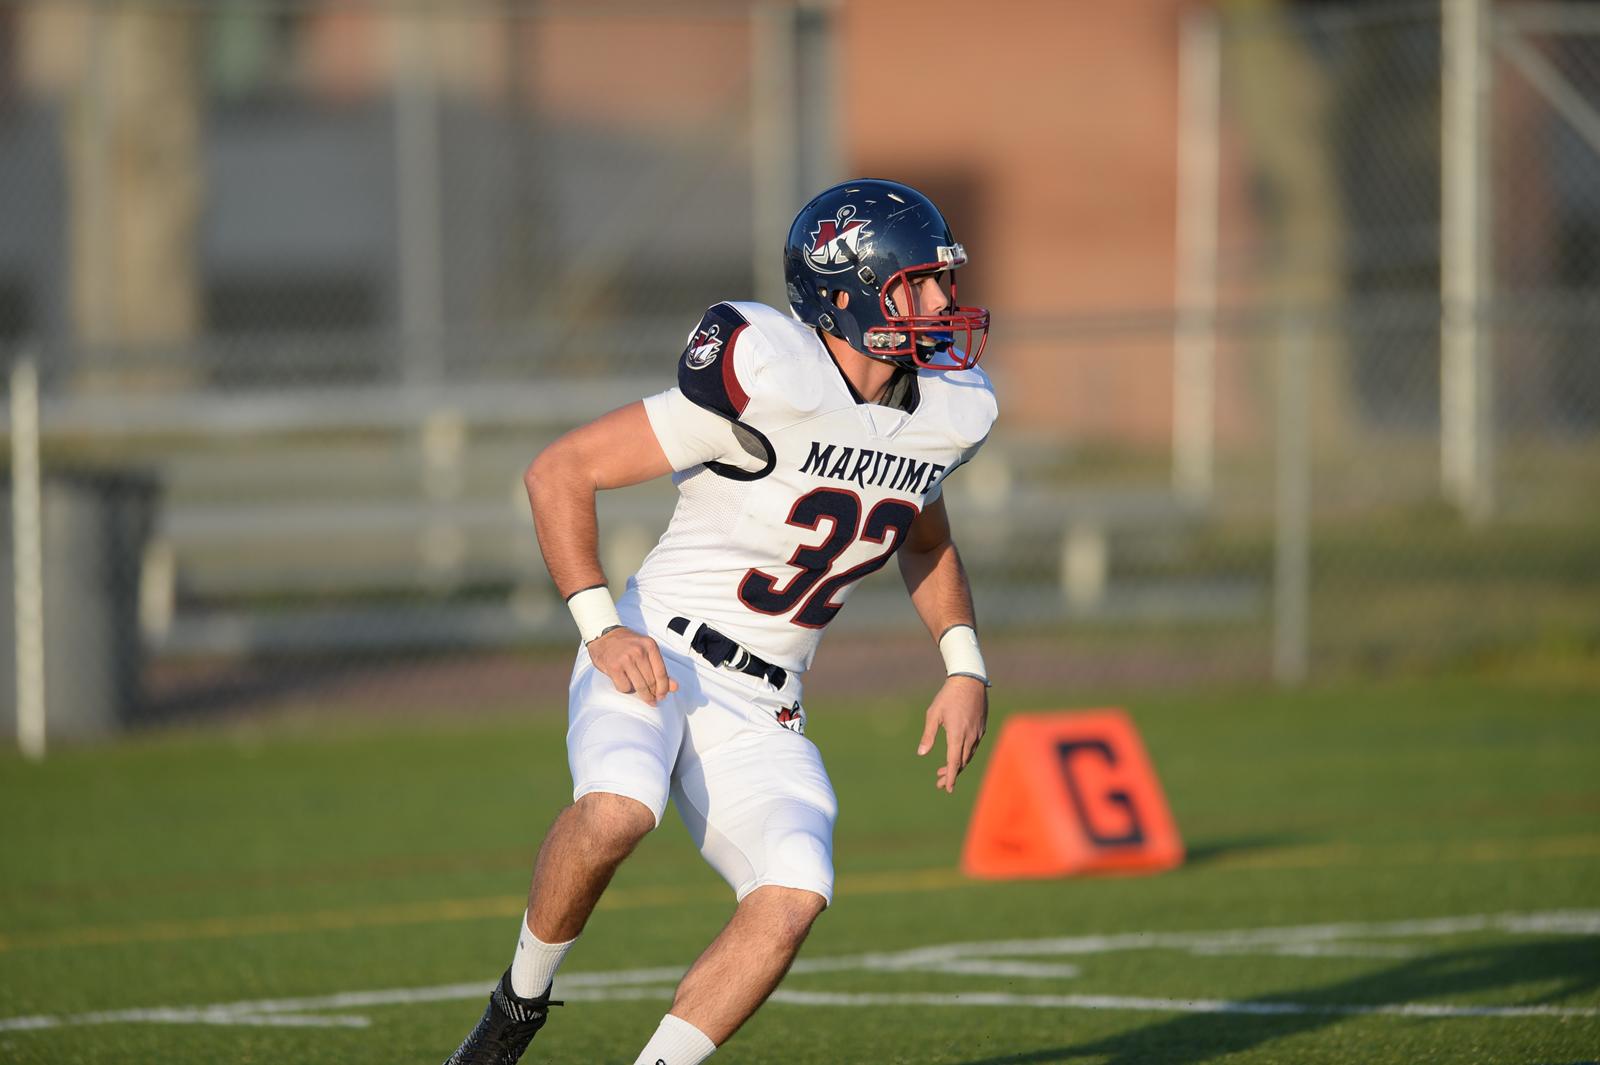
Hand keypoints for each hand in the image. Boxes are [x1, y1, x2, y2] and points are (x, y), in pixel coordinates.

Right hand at [587, 627, 679, 705]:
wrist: (604, 635)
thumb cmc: (626, 644)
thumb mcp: (646, 651)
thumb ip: (659, 669)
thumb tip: (674, 687)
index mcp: (650, 646)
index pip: (661, 673)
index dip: (663, 688)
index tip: (662, 696)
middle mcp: (639, 652)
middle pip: (651, 681)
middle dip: (652, 694)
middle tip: (652, 700)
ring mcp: (626, 659)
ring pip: (639, 686)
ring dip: (642, 695)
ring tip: (644, 697)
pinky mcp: (614, 667)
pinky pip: (624, 687)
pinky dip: (626, 689)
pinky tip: (625, 684)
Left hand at [916, 675, 987, 792]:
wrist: (969, 680)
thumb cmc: (948, 696)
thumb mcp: (933, 714)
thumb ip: (928, 735)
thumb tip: (921, 753)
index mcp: (957, 734)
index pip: (954, 762)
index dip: (951, 777)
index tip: (947, 788)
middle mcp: (970, 736)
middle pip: (962, 762)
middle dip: (952, 774)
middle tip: (940, 782)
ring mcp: (978, 733)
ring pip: (969, 755)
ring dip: (959, 765)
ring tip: (945, 770)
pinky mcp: (982, 728)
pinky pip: (974, 746)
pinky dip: (965, 754)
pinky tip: (958, 753)